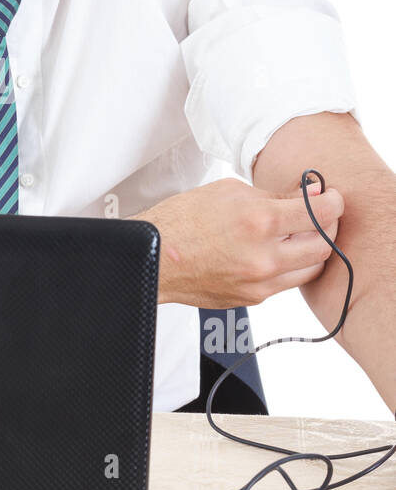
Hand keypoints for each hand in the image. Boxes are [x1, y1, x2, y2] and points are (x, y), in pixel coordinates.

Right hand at [132, 175, 343, 307]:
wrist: (156, 257)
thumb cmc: (183, 220)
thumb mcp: (230, 191)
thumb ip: (275, 195)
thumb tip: (306, 196)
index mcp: (260, 221)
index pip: (319, 212)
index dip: (333, 201)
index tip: (331, 197)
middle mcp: (264, 256)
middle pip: (324, 245)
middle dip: (328, 226)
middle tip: (321, 215)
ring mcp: (260, 283)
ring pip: (310, 269)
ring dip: (312, 250)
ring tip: (300, 235)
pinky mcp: (252, 298)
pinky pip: (285, 283)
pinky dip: (288, 266)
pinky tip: (275, 251)